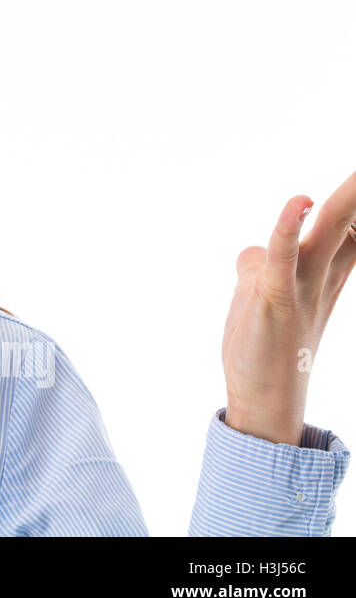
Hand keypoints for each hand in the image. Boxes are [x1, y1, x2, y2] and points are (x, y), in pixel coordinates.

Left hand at [222, 170, 355, 444]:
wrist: (263, 400)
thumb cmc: (263, 348)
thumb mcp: (265, 298)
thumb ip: (263, 267)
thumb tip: (253, 250)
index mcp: (323, 274)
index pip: (352, 226)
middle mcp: (319, 275)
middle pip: (348, 221)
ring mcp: (300, 285)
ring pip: (327, 231)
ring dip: (346, 198)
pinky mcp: (275, 298)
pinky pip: (283, 256)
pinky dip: (288, 227)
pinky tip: (299, 202)